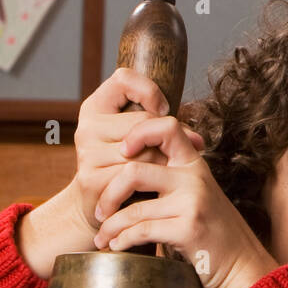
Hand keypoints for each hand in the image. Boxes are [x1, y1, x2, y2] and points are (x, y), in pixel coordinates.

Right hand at [17, 69, 206, 277]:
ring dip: (162, 164)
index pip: (122, 78)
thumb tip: (199, 141)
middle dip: (166, 138)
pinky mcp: (92, 179)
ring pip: (142, 151)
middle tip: (179, 155)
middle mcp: (87, 127)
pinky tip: (153, 190)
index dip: (148, 90)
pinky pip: (134, 176)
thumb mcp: (139, 140)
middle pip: (141, 120)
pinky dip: (150, 183)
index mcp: (96, 108)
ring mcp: (87, 153)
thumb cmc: (127, 168)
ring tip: (165, 175)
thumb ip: (161, 129)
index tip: (163, 109)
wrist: (98, 208)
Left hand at [92, 110, 278, 287]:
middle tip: (100, 211)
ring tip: (102, 238)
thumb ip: (172, 178)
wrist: (243, 264)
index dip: (138, 133)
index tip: (122, 151)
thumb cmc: (214, 232)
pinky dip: (122, 240)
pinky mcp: (188, 229)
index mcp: (194, 164)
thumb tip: (127, 168)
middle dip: (108, 193)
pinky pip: (141, 231)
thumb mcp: (198, 194)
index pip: (166, 127)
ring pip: (133, 208)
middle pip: (134, 170)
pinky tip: (117, 246)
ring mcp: (192, 202)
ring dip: (110, 226)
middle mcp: (194, 178)